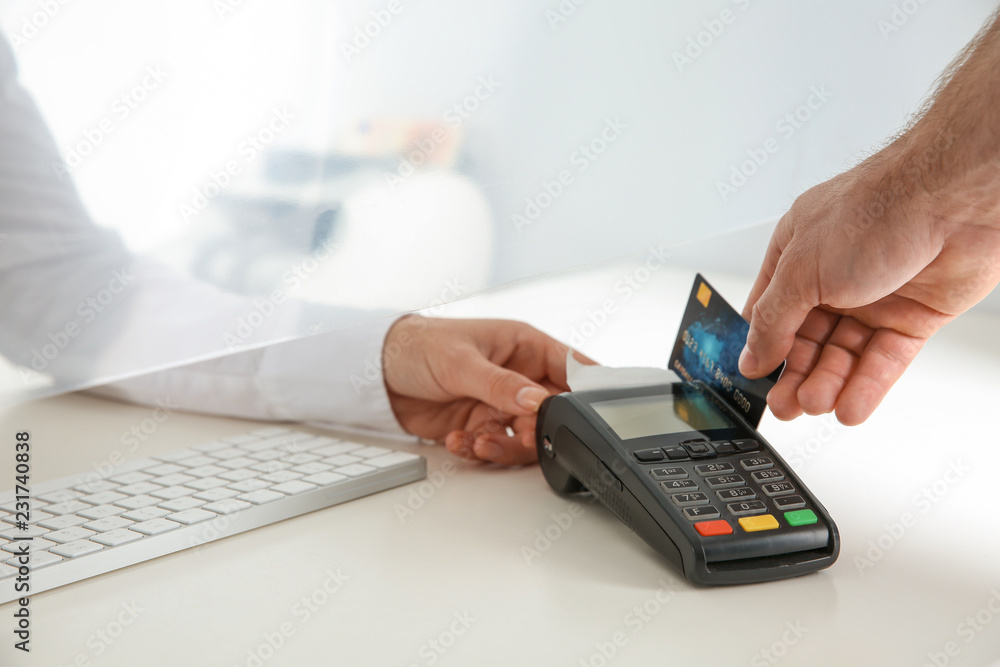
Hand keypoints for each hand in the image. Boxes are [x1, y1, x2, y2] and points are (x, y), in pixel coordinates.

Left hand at [382, 316, 589, 464]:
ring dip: (506, 446)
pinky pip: (495, 447)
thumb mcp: (461, 361)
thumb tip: (537, 401)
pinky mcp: (481, 425)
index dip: (588, 390)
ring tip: (479, 442)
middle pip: (553, 412)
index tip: (592, 414)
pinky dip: (479, 450)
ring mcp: (500, 403)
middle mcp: (519, 376)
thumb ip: (501, 384)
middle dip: (539, 430)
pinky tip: (459, 440)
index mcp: (525, 346)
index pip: (571, 367)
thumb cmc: (419, 345)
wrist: (378, 372)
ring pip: (526, 436)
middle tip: (523, 438)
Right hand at [739, 156, 999, 424]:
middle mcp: (834, 277)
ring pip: (843, 355)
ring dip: (827, 384)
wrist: (955, 202)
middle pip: (807, 340)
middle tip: (784, 406)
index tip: (756, 379)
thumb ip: (772, 319)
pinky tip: (850, 407)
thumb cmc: (877, 211)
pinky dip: (866, 387)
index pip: (771, 311)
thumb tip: (752, 355)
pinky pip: (883, 361)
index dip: (763, 346)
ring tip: (815, 405)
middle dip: (794, 374)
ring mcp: (874, 298)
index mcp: (797, 255)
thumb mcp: (800, 269)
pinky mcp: (912, 317)